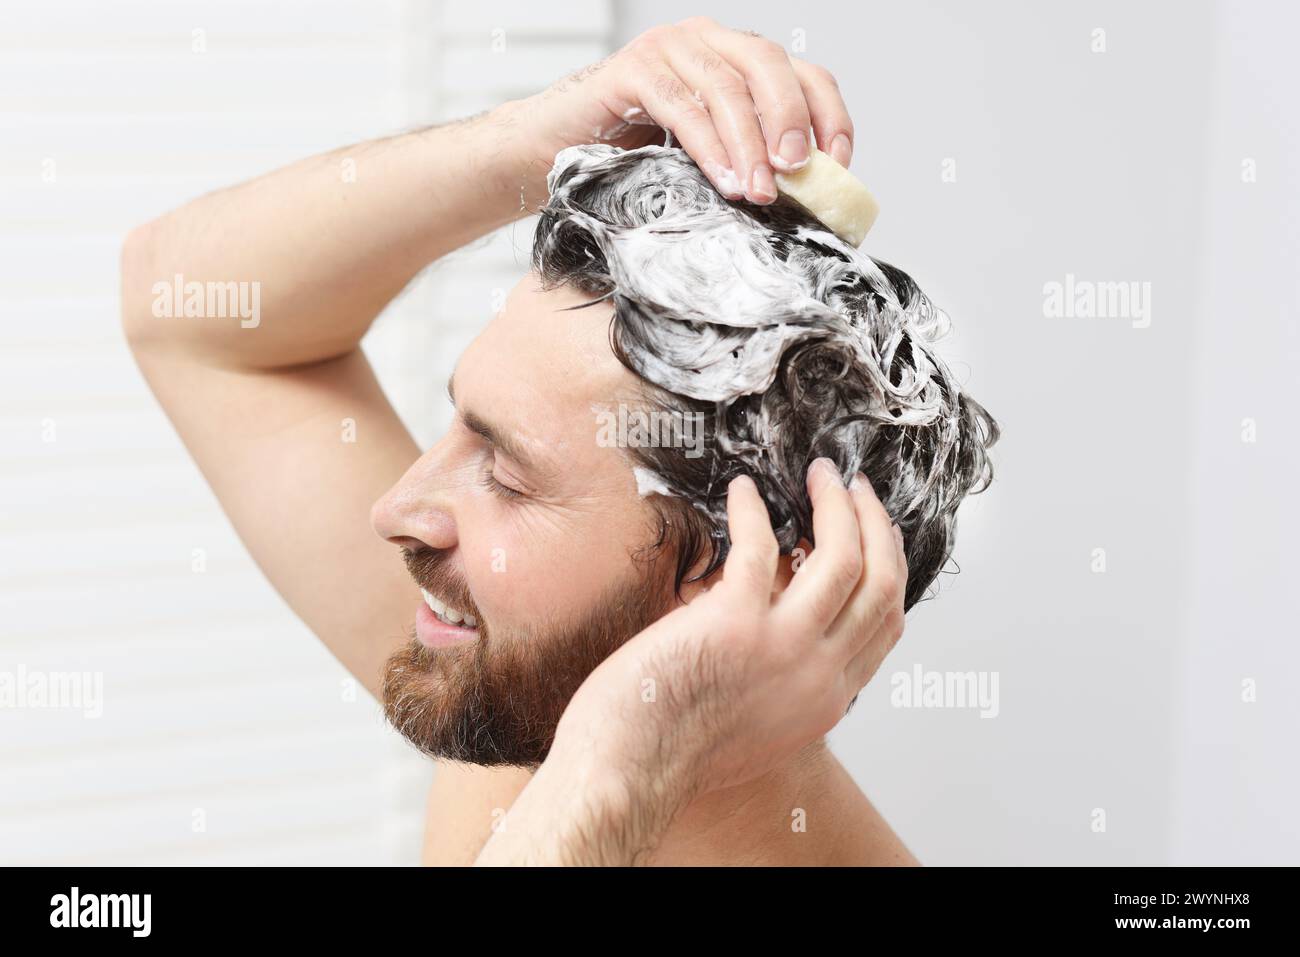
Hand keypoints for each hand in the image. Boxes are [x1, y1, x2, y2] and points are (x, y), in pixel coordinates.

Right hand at [518, 17, 855, 203]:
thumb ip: (750, 158)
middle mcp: (706, 41)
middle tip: (798, 172)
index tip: (838, 163)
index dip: (827, 114)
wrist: (553, 152)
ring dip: (749, 143)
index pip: (801, 72)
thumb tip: (807, 196)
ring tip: (759, 191)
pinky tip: (723, 179)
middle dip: (790, 120)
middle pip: (767, 66)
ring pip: (725, 87)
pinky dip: (708, 145)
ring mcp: (667, 49)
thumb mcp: (707, 158)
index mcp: (735, 58)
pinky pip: (681, 104)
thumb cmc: (632, 158)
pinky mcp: (632, 70)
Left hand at [557, 458, 907, 813]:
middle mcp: (818, 674)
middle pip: (879, 584)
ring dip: (836, 506)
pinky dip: (752, 511)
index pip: (886, 625)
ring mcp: (781, 647)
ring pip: (842, 558)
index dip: (887, 568)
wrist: (629, 772)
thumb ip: (785, 684)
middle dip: (875, 524)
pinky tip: (742, 491)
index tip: (874, 535)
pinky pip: (758, 545)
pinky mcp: (733, 622)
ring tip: (821, 475)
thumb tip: (785, 632)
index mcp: (826, 699)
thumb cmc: (673, 748)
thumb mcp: (760, 727)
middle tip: (856, 489)